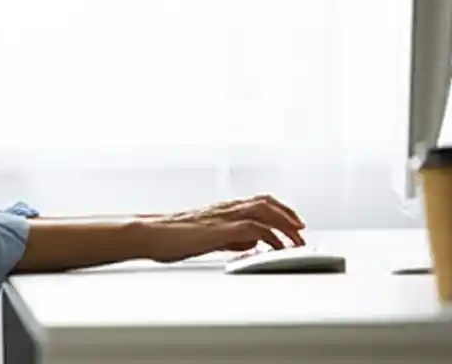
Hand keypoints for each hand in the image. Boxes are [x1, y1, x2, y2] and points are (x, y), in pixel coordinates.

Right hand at [141, 194, 306, 262]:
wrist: (150, 233)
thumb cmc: (172, 237)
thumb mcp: (207, 237)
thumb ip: (231, 238)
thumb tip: (251, 243)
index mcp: (222, 208)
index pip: (258, 201)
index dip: (279, 210)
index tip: (293, 223)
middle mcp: (225, 207)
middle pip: (266, 202)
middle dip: (287, 214)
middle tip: (301, 230)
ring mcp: (223, 216)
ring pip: (263, 211)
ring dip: (284, 225)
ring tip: (296, 240)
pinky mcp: (219, 229)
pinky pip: (253, 229)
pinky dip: (269, 237)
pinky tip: (275, 249)